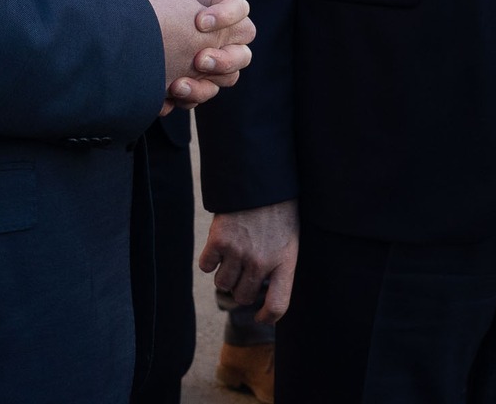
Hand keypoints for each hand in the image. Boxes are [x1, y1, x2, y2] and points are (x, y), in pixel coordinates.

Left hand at [129, 0, 255, 111]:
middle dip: (225, 58)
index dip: (227, 16)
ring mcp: (203, 63)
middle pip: (243, 52)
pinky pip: (198, 98)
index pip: (240, 10)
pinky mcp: (187, 84)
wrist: (113, 31)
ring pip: (226, 80)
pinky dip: (185, 100)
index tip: (199, 21)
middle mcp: (214, 37)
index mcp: (213, 8)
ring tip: (178, 86)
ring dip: (206, 86)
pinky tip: (164, 97)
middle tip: (198, 58)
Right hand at [200, 200, 298, 323]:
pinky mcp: (218, 240)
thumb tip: (265, 294)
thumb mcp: (290, 238)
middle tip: (243, 272)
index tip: (260, 316)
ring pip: (223, 284)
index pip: (278, 305)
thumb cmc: (279, 208)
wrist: (261, 178)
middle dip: (241, 288)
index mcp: (285, 261)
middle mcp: (261, 261)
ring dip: (224, 274)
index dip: (268, 317)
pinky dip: (208, 260)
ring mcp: (239, 252)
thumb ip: (279, 265)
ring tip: (232, 257)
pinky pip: (205, 267)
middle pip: (243, 296)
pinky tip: (217, 248)